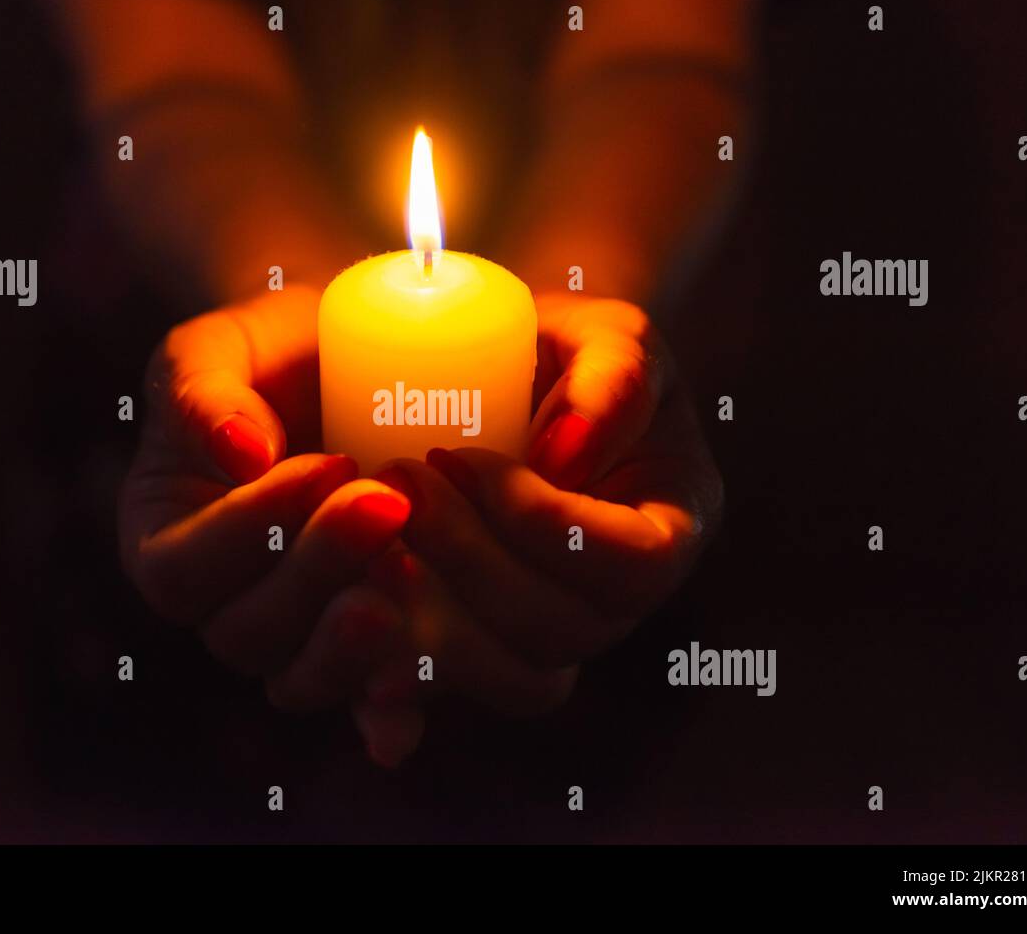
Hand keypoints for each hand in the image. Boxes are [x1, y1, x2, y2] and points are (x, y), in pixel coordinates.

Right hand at [118, 287, 413, 708]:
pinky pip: (366, 703)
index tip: (328, 463)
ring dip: (354, 641)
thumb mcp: (223, 347)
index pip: (182, 571)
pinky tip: (413, 695)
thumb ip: (204, 390)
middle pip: (246, 634)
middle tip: (389, 503)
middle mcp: (223, 603)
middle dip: (319, 571)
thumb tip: (239, 453)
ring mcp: (294, 635)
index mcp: (167, 539)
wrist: (353, 372)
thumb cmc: (274, 355)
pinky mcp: (361, 649)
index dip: (249, 529)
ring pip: (302, 677)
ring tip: (412, 570)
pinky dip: (388, 712)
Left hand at [359, 294, 722, 752]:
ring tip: (372, 532)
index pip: (636, 565)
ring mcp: (553, 639)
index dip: (550, 524)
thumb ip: (614, 378)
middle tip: (398, 480)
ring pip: (511, 675)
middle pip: (566, 629)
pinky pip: (455, 691)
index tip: (462, 457)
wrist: (502, 389)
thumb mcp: (609, 335)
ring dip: (433, 611)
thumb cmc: (566, 354)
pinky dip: (405, 672)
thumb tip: (566, 453)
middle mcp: (619, 601)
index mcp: (670, 527)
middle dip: (473, 559)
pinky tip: (356, 620)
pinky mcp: (485, 655)